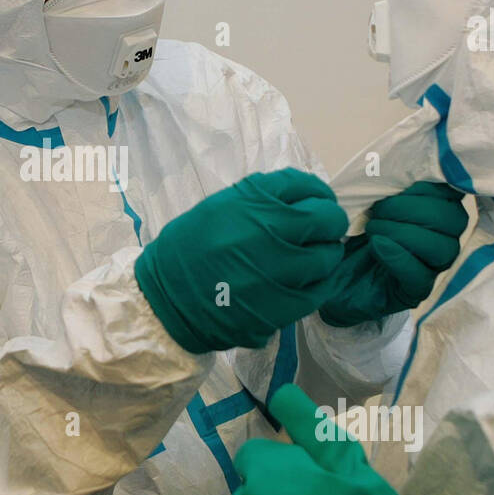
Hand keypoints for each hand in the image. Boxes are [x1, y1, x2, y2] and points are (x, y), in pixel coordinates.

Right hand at [134, 168, 346, 353]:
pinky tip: (310, 282)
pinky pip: (318, 292)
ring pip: (327, 258)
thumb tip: (304, 199)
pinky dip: (320, 284)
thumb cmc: (187, 250)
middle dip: (330, 222)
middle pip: (326, 219)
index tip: (319, 201)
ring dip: (326, 254)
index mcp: (248, 203)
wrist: (163, 302)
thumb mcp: (218, 208)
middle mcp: (265, 233)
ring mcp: (275, 273)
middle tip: (323, 229)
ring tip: (315, 257)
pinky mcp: (278, 308)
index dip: (319, 193)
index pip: (305, 187)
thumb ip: (261, 199)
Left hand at [318, 181, 466, 326]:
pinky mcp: (414, 292)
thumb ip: (387, 184)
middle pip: (454, 220)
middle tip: (378, 211)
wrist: (326, 271)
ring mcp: (431, 269)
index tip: (402, 181)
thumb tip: (397, 161)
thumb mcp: (366, 200)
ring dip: (403, 232)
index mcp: (435, 213)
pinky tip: (377, 245)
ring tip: (373, 229)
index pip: (454, 195)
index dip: (433, 185)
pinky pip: (422, 276)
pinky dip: (398, 256)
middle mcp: (442, 240)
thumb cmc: (350, 232)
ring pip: (442, 248)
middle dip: (413, 208)